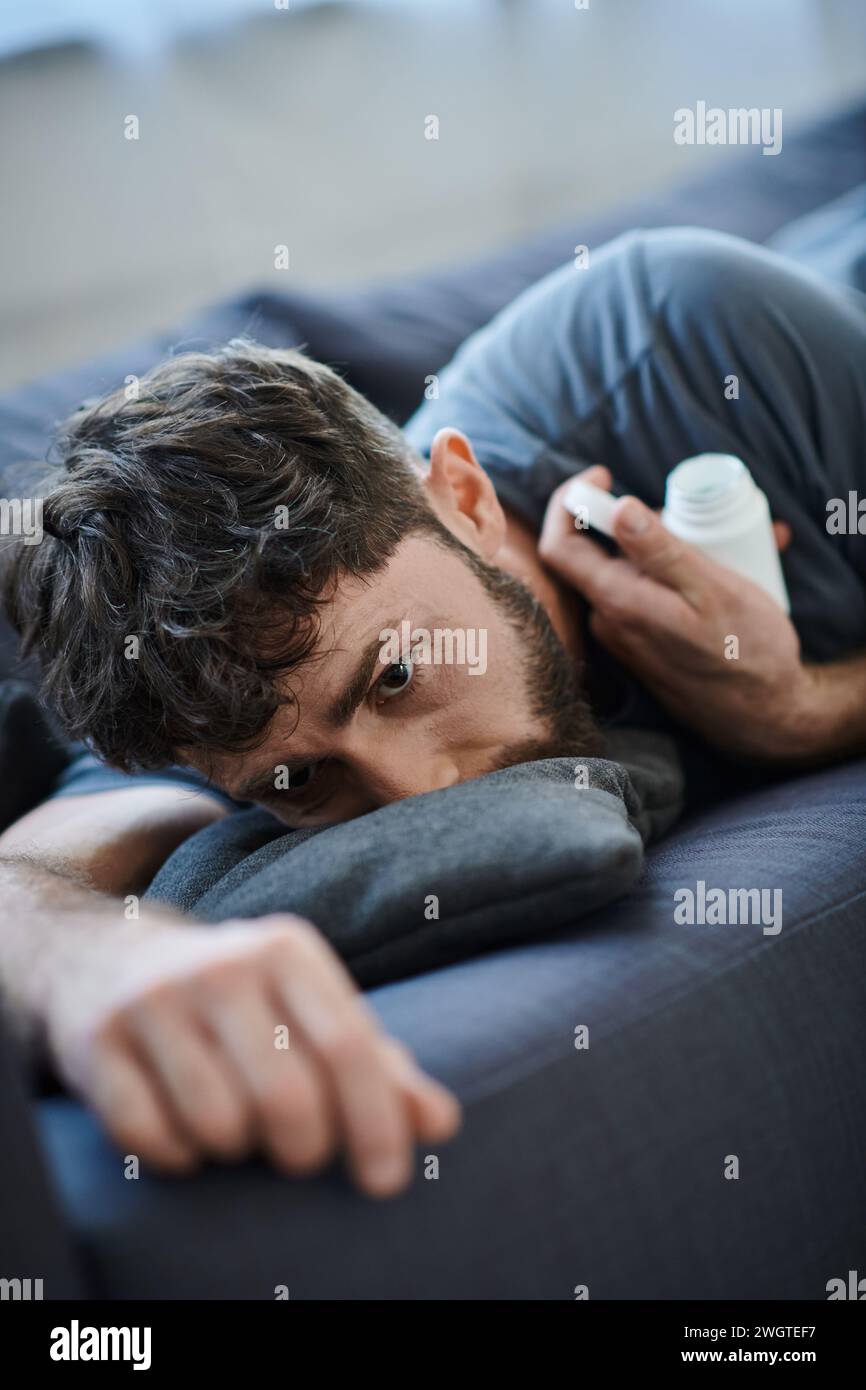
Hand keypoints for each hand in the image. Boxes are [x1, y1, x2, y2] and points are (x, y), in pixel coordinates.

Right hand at [44, 912, 459, 1194]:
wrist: (105, 957)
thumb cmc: (238, 999)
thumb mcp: (309, 1010)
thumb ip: (378, 1066)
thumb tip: (441, 1123)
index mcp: (286, 950)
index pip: (349, 1048)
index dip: (376, 1124)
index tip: (386, 1180)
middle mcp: (221, 966)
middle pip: (288, 1097)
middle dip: (304, 1150)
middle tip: (298, 1153)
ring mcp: (154, 1001)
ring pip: (219, 1125)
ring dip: (236, 1151)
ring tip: (235, 1126)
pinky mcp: (98, 1040)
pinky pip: (150, 1138)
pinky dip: (176, 1156)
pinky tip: (181, 1130)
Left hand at [539, 466, 818, 760]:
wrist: (766, 717)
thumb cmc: (747, 651)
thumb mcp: (711, 589)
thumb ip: (660, 550)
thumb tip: (617, 506)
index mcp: (618, 603)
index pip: (559, 544)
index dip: (570, 501)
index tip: (604, 476)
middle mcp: (609, 623)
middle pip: (597, 553)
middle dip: (638, 523)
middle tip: (690, 516)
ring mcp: (624, 639)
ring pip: (627, 574)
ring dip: (663, 551)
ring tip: (720, 546)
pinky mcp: (642, 648)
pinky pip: (645, 598)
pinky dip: (671, 578)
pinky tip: (718, 577)